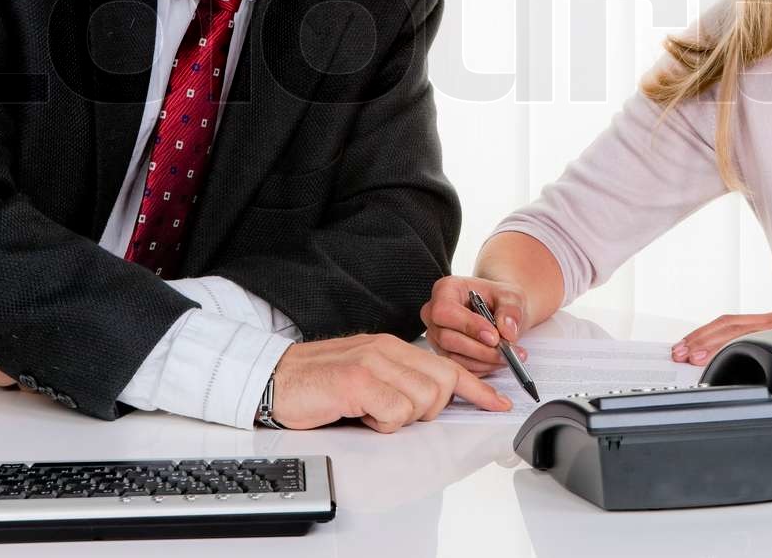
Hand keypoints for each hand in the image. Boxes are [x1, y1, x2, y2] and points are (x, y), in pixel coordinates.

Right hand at [270, 333, 511, 431]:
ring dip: (399, 419)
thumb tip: (432, 402)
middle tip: (395, 413)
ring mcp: (373, 363)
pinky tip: (358, 414)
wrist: (273, 379)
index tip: (498, 404)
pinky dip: (381, 424)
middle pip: (443, 384)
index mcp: (392, 346)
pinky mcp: (358, 381)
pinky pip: (395, 414)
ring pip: (422, 401)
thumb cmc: (318, 383)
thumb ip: (398, 381)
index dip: (477, 389)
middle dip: (430, 409)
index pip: (447, 366)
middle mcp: (386, 349)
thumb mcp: (366, 375)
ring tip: (368, 412)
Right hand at [420, 275, 529, 375]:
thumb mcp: (511, 297)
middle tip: (505, 350)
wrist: (500, 311)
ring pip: (453, 357)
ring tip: (508, 356)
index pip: (445, 310)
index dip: (468, 325)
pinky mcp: (444, 354)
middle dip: (479, 349)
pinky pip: (459, 368)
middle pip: (447, 338)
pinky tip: (498, 361)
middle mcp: (434, 314)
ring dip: (483, 361)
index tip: (494, 336)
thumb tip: (507, 331)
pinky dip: (482, 368)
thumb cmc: (499, 299)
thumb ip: (510, 311)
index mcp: (445, 290)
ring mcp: (436, 336)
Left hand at [671, 300, 771, 366]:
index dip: (707, 333)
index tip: (686, 345)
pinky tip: (735, 359)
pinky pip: (769, 341)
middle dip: (700, 338)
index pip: (735, 322)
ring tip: (693, 357)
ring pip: (743, 331)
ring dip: (714, 343)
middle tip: (677, 352)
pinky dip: (746, 349)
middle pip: (731, 324)